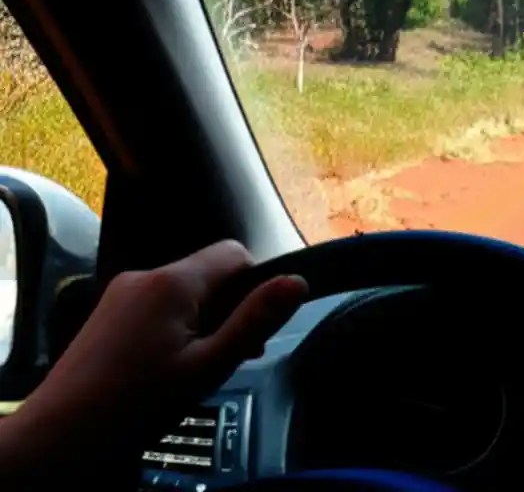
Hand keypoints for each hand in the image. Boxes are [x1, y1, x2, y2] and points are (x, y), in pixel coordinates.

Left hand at [0, 240, 307, 484]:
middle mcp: (145, 276)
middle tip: (228, 356)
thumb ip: (255, 321)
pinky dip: (175, 327)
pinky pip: (158, 305)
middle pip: (209, 274)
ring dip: (202, 320)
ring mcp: (122, 292)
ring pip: (184, 292)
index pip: (235, 254)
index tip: (253, 327)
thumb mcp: (209, 365)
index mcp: (173, 283)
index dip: (256, 284)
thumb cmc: (138, 402)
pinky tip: (168, 366)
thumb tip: (298, 281)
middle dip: (228, 308)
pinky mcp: (109, 311)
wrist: (62, 433)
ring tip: (196, 367)